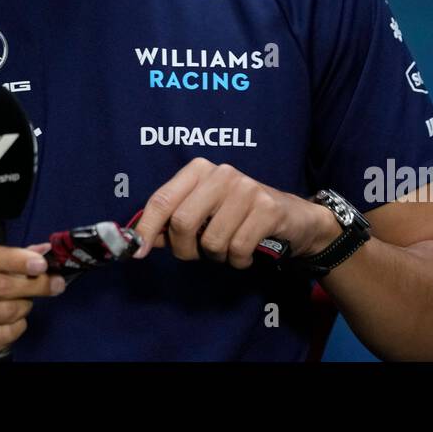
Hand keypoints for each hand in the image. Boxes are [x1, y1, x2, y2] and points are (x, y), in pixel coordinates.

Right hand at [0, 237, 65, 358]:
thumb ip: (14, 253)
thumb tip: (44, 252)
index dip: (14, 260)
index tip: (41, 265)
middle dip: (33, 284)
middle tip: (54, 283)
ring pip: (4, 311)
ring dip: (25, 305)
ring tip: (25, 301)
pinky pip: (3, 335)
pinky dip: (18, 326)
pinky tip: (15, 319)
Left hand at [131, 158, 338, 267]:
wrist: (295, 218)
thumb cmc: (241, 216)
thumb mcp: (204, 214)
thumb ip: (172, 223)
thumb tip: (140, 239)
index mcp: (199, 170)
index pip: (162, 199)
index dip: (146, 228)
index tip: (137, 252)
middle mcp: (221, 173)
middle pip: (182, 222)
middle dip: (185, 249)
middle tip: (198, 254)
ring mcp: (246, 188)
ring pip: (211, 240)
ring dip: (217, 256)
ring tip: (229, 247)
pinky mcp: (267, 208)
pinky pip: (237, 249)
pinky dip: (238, 261)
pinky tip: (246, 252)